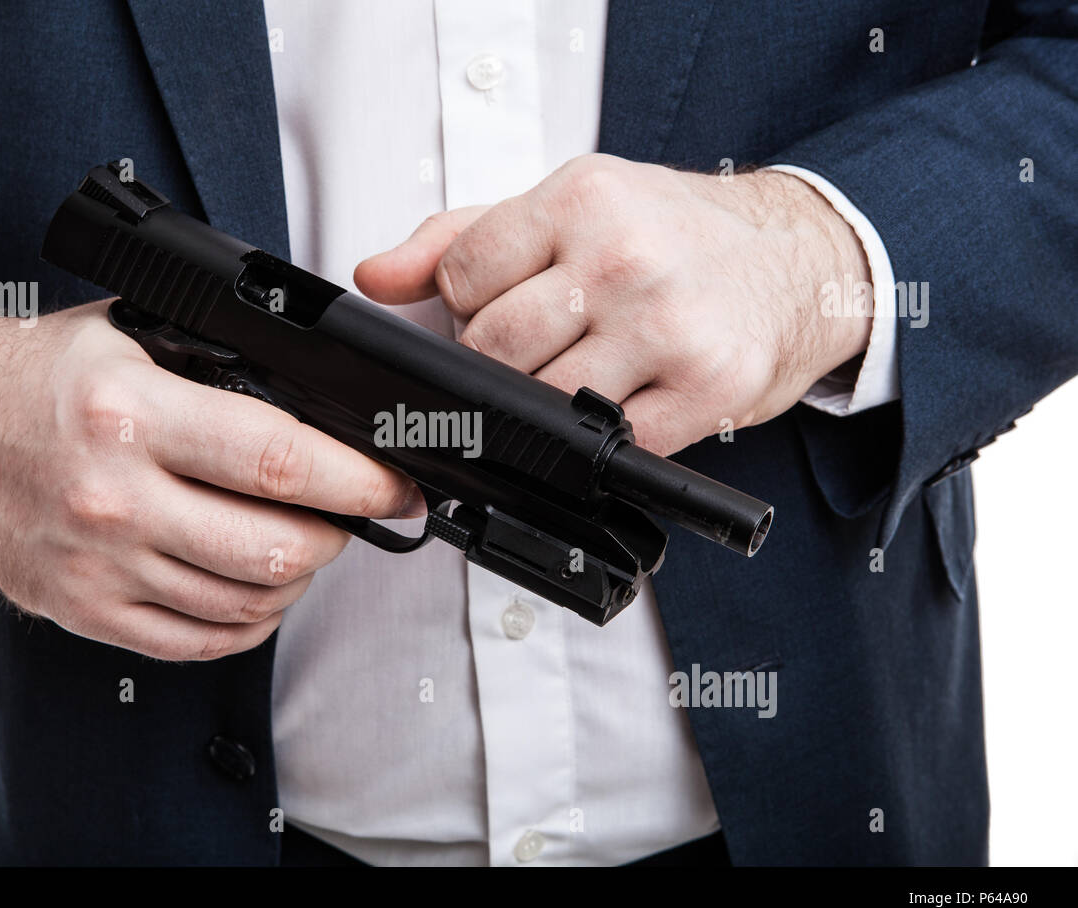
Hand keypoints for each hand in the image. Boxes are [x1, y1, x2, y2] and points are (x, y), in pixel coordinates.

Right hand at [0, 300, 421, 659]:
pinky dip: (248, 620)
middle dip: (337, 536)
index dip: (358, 482)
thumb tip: (319, 400)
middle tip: (348, 514)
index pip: (278, 462)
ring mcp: (100, 566)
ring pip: (245, 601)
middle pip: (273, 548)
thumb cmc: (42, 379)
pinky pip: (198, 641)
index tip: (394, 488)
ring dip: (296, 577)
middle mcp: (115, 498)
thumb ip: (218, 363)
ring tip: (301, 544)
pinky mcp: (87, 611)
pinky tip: (256, 589)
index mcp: (132, 415)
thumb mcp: (131, 335)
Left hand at [355, 154, 872, 455]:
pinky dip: (595, 438)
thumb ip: (459, 238)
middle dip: (497, 358)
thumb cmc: (676, 233)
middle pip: (491, 347)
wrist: (797, 264)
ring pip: (537, 403)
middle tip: (541, 343)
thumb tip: (374, 279)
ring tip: (582, 367)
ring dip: (542, 402)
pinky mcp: (704, 391)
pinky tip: (619, 399)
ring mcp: (666, 329)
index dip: (464, 304)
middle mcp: (624, 259)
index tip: (500, 303)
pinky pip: (605, 444)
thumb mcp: (569, 205)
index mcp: (582, 198)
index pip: (459, 277)